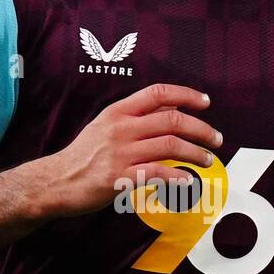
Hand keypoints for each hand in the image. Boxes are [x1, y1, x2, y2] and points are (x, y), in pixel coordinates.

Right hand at [46, 82, 221, 216]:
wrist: (56, 181)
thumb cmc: (84, 155)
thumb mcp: (105, 125)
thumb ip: (136, 116)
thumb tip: (170, 106)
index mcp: (118, 112)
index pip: (158, 93)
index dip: (187, 95)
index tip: (206, 103)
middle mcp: (121, 128)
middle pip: (173, 120)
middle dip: (202, 129)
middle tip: (216, 140)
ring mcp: (121, 153)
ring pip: (171, 146)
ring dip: (196, 154)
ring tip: (207, 161)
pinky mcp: (120, 178)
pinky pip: (158, 174)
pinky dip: (178, 177)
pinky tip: (188, 181)